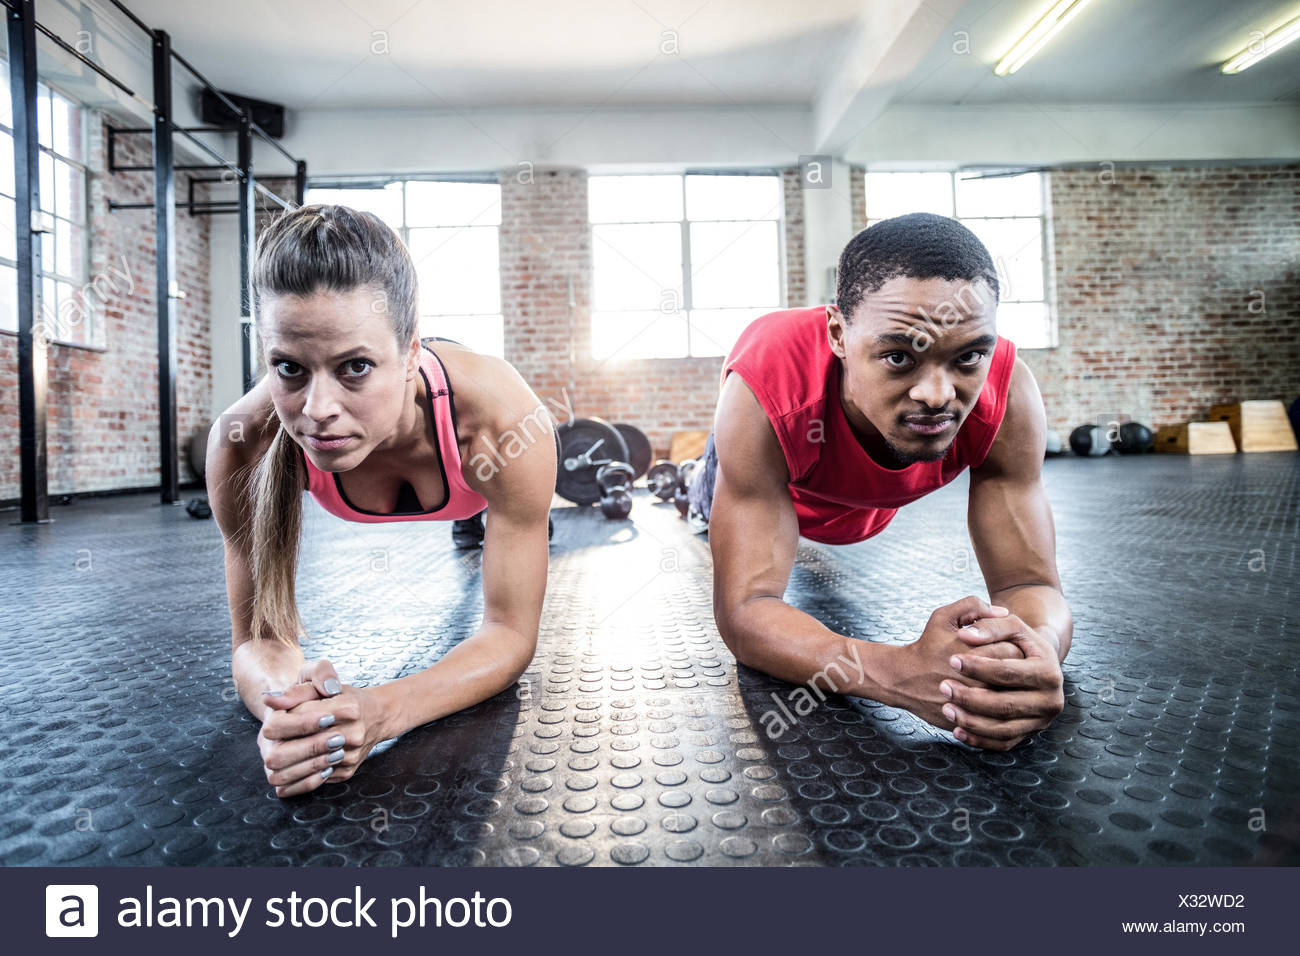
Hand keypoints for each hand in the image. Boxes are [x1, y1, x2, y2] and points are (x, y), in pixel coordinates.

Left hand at [258, 660, 384, 797]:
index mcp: (347, 707)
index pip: (301, 717)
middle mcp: (353, 733)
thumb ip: (296, 690)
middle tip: (274, 742)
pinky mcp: (347, 771)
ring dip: (287, 766)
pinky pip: (315, 781)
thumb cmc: (342, 695)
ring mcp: (351, 755)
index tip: (279, 717)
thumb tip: (269, 700)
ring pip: (306, 770)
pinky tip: (293, 765)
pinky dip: (299, 776)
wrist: (376, 714)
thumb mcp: (322, 682)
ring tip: (279, 755)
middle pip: (303, 748)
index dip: (284, 720)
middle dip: (282, 746)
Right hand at [887, 595, 1025, 732]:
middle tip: (1005, 666)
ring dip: (1006, 690)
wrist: (903, 677)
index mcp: (977, 652)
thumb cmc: (926, 645)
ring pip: (1007, 698)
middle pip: (1015, 675)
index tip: (1006, 648)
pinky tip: (988, 699)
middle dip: (1014, 669)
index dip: (1014, 647)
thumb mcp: (943, 617)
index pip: (1015, 650)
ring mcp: (974, 704)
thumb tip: (1003, 612)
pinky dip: (995, 710)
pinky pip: (994, 719)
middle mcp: (979, 680)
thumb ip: (972, 606)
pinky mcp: (970, 721)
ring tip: (997, 682)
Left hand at [939, 614, 1064, 750]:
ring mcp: (1041, 721)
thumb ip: (990, 626)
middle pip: (1005, 704)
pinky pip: (1003, 743)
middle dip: (971, 698)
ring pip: (1003, 729)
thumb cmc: (1019, 642)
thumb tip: (965, 635)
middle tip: (944, 687)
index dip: (979, 667)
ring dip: (972, 722)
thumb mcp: (1012, 626)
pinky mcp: (1029, 734)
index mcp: (1049, 672)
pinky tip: (957, 730)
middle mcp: (1050, 700)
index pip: (1008, 672)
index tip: (952, 660)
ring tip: (947, 709)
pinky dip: (979, 740)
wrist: (1037, 664)